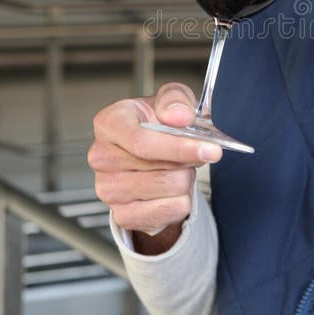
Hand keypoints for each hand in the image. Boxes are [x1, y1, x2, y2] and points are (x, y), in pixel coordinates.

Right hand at [88, 83, 221, 252]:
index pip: (142, 141)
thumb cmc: (157, 125)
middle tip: (191, 152)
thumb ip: (176, 100)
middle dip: (187, 160)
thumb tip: (180, 116)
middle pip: (160, 167)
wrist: (150, 158)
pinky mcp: (122, 214)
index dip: (178, 147)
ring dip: (185, 179)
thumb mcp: (170, 101)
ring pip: (169, 189)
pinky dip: (181, 200)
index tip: (211, 150)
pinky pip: (169, 210)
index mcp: (110, 123)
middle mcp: (102, 156)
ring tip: (176, 167)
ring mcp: (108, 189)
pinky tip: (171, 188)